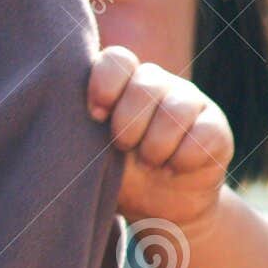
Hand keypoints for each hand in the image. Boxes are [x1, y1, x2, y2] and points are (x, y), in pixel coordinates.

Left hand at [87, 46, 232, 231]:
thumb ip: (75, 131)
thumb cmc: (114, 174)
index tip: (95, 116)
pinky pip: (203, 135)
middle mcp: (156, 84)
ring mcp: (189, 101)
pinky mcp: (215, 127)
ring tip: (150, 163)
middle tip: (123, 148)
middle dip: (128, 126)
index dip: (104, 83)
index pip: (117, 59)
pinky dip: (183, 159)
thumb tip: (52, 120)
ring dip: (156, 147)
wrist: (158, 208)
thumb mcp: (90, 154)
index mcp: (122, 83)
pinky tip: (175, 169)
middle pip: (144, 85)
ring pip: (176, 109)